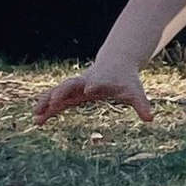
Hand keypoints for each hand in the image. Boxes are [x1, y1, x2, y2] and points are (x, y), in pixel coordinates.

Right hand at [34, 63, 153, 124]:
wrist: (115, 65)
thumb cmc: (126, 80)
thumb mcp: (135, 92)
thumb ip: (141, 104)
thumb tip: (150, 119)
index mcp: (101, 81)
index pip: (97, 82)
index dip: (94, 85)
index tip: (90, 89)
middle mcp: (84, 82)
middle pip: (71, 85)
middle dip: (62, 92)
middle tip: (54, 103)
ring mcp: (75, 87)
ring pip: (58, 93)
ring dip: (47, 103)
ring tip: (36, 116)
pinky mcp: (71, 93)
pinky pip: (56, 101)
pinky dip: (47, 108)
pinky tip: (37, 120)